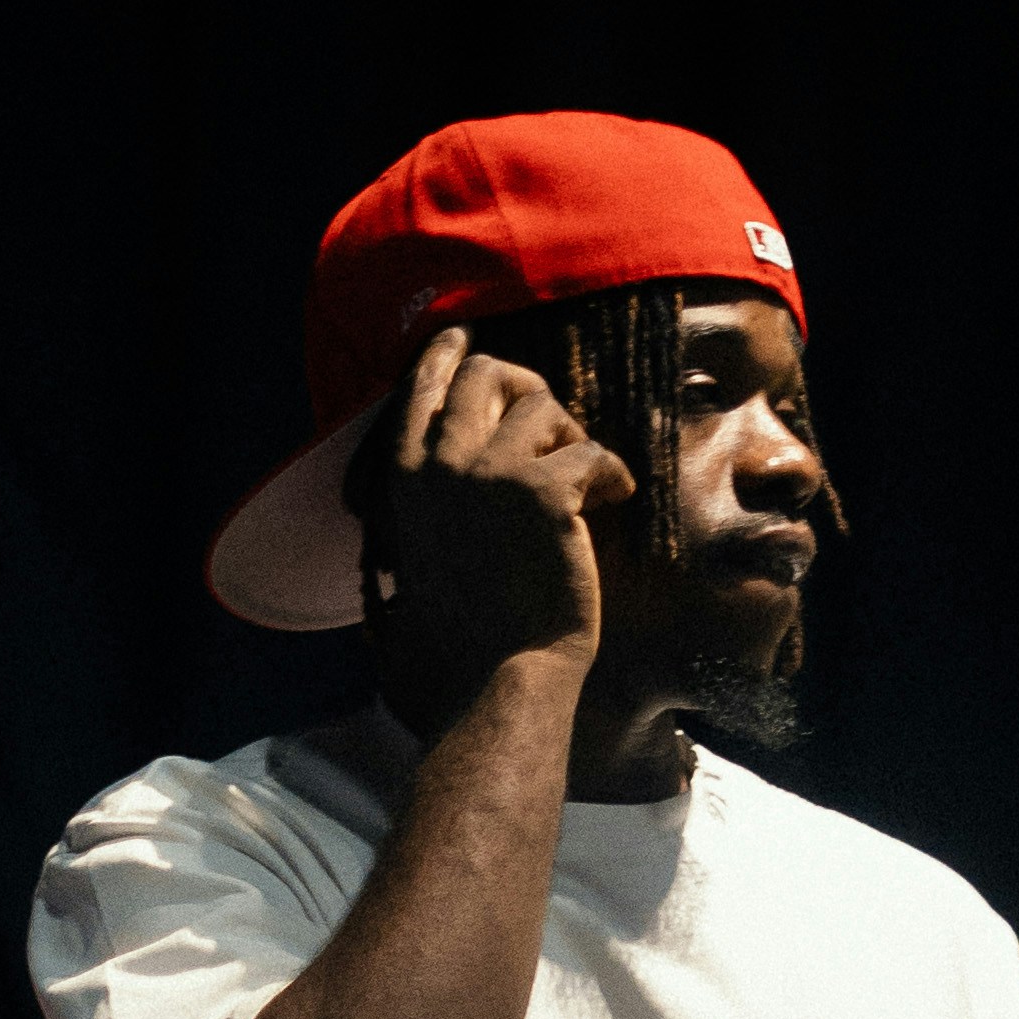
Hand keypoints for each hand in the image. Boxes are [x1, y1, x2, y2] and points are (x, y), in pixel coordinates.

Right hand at [354, 324, 636, 701]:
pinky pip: (591, 451)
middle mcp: (441, 465)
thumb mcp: (417, 562)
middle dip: (527, 388)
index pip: (421, 391)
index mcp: (405, 482)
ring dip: (571, 437)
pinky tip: (613, 502)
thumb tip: (460, 474)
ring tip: (582, 487)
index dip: (447, 356)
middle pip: (486, 375)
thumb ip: (430, 508)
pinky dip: (612, 476)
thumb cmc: (463, 643)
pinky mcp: (543, 491)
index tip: (465, 338)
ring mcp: (489, 473)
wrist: (496, 680)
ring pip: (543, 405)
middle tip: (555, 427)